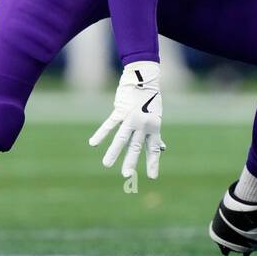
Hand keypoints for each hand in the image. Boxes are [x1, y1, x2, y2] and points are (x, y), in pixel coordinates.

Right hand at [89, 61, 164, 180]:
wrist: (144, 78)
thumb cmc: (150, 99)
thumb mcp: (155, 116)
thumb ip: (154, 134)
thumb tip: (162, 149)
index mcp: (154, 127)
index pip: (154, 149)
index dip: (153, 163)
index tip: (152, 177)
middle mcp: (143, 124)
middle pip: (135, 146)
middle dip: (130, 161)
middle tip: (126, 175)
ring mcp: (131, 117)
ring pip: (121, 138)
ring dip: (113, 152)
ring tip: (106, 164)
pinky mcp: (120, 110)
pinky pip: (110, 124)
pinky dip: (101, 134)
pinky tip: (93, 143)